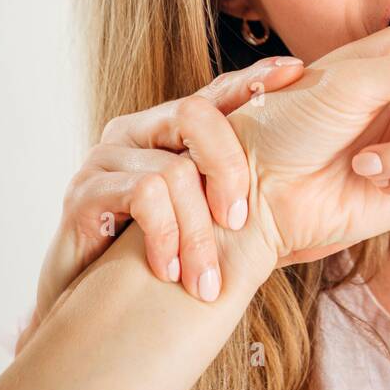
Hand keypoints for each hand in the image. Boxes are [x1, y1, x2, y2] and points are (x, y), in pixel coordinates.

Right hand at [21, 56, 305, 344]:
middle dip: (228, 168)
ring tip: (204, 279)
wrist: (95, 317)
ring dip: (197, 234)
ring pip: (173, 170)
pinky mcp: (83, 192)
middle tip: (239, 221)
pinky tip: (169, 271)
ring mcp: (106, 158)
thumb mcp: (207, 224)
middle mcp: (136, 132)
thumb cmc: (163, 267)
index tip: (295, 72)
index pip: (217, 93)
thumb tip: (306, 183)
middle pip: (194, 114)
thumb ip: (240, 196)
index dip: (255, 79)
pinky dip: (166, 238)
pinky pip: (144, 197)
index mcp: (169, 132)